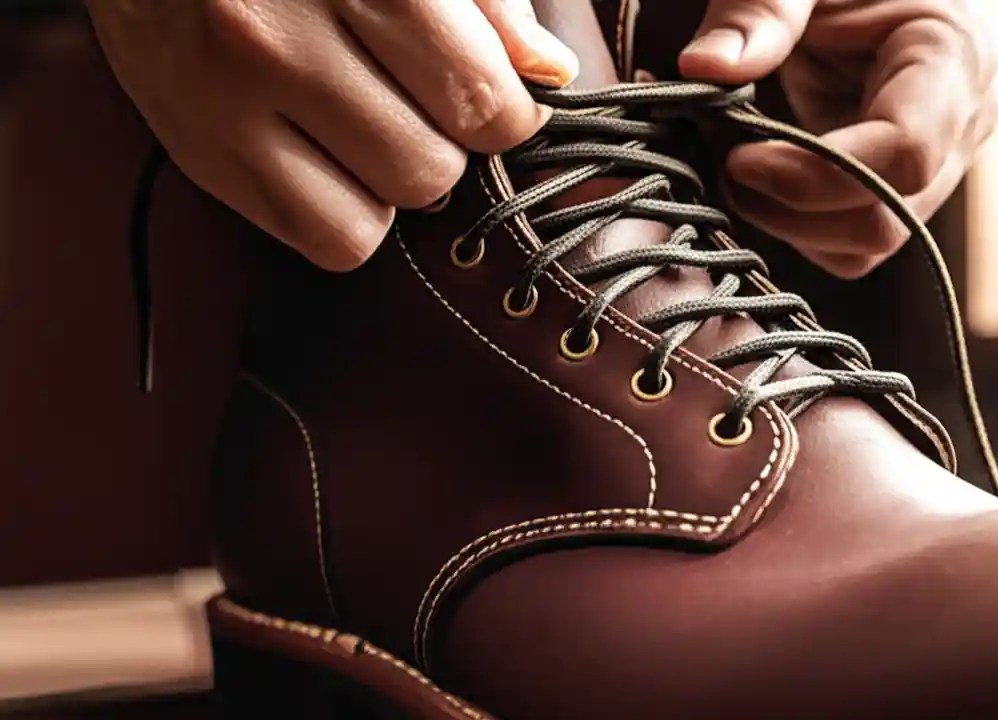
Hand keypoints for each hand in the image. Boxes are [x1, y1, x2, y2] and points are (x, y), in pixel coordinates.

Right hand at [87, 0, 578, 270]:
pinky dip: (345, 217)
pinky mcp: (199, 150)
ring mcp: (229, 100)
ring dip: (394, 187)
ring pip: (376, 218)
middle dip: (446, 149)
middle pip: (431, 169)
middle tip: (420, 109)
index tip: (498, 106)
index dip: (510, 116)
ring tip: (371, 131)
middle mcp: (284, 38)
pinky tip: (332, 161)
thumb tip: (549, 73)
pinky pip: (318, 240)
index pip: (481, 100)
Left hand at [680, 0, 997, 278]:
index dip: (815, 176)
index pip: (905, 157)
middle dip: (790, 209)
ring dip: (787, 223)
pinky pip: (853, 246)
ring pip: (866, 244)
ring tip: (740, 163)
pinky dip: (798, 227)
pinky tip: (766, 177)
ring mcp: (942, 165)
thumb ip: (756, 10)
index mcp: (952, 57)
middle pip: (884, 219)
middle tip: (724, 163)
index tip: (740, 158)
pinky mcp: (908, 191)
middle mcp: (964, 123)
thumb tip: (702, 67)